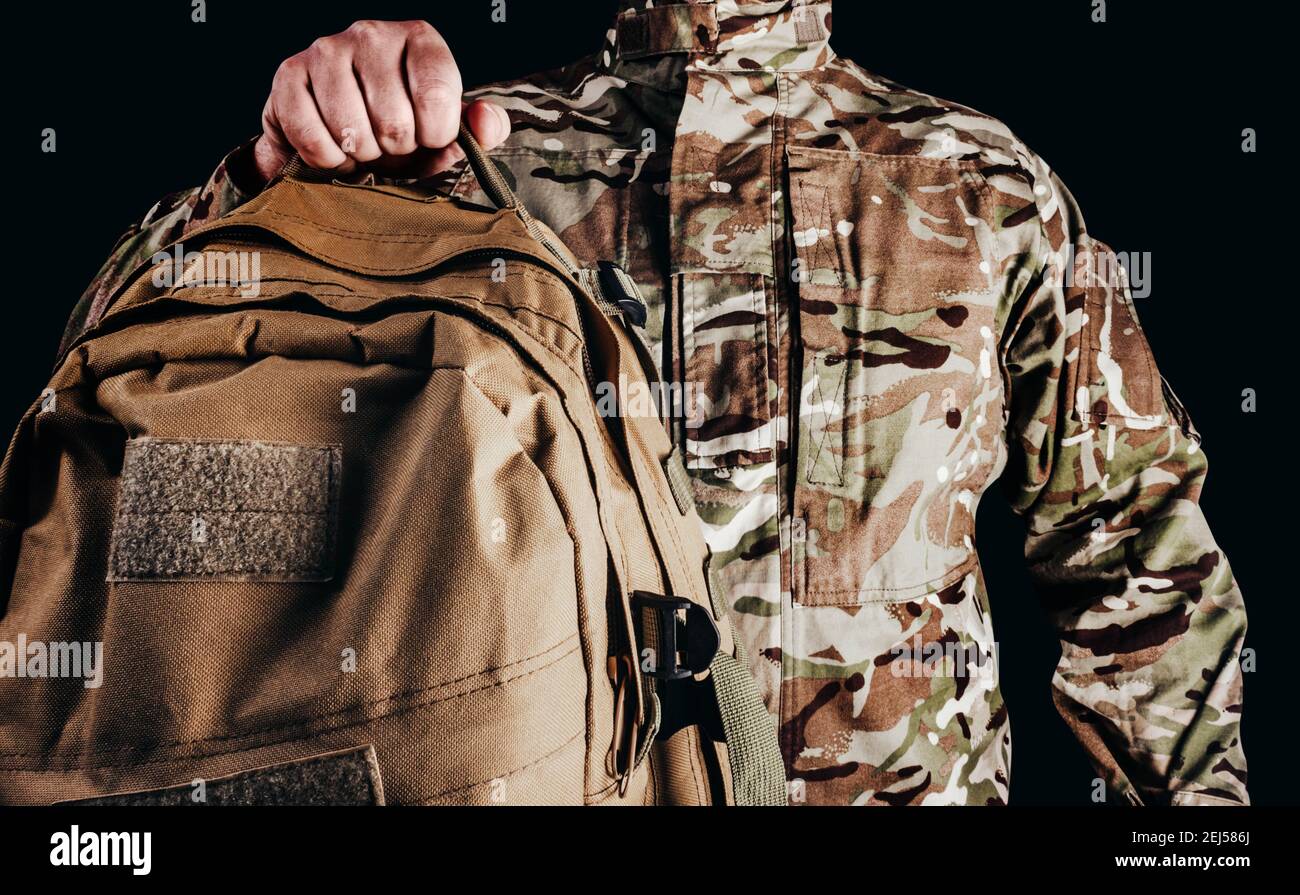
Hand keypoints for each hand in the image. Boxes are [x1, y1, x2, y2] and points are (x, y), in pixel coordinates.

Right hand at [251, 20, 510, 183]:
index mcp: (420, 39)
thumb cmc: (404, 127)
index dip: (435, 135)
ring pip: (351, 131)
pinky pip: (312, 136)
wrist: (342, 133)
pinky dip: (326, 158)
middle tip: (389, 143)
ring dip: (360, 154)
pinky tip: (334, 147)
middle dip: (395, 149)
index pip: (438, 97)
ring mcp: (326, 49)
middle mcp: (372, 33)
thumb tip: (484, 122)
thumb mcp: (451, 130)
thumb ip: (482, 128)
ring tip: (362, 143)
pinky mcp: (289, 74)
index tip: (427, 136)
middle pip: (394, 121)